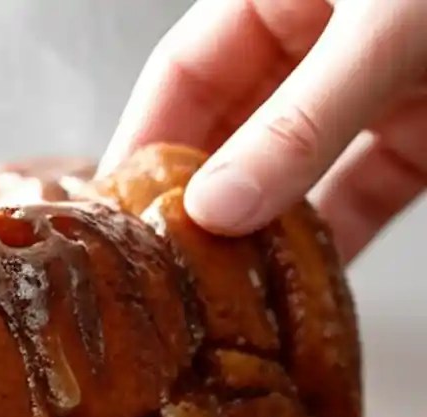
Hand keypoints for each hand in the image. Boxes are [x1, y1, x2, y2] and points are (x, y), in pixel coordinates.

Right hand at [99, 0, 426, 261]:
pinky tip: (308, 282)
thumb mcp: (378, 31)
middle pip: (231, 130)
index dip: (143, 142)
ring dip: (267, 232)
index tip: (115, 213)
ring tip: (229, 291)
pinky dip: (340, 238)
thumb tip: (218, 206)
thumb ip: (301, 120)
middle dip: (201, 199)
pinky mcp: (424, 133)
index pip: (182, 74)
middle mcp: (317, 42)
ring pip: (297, 172)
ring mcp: (373, 89)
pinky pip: (365, 193)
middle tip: (167, 266)